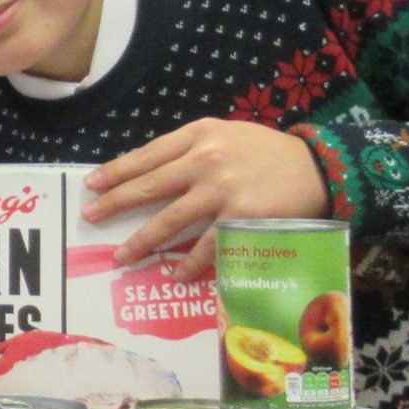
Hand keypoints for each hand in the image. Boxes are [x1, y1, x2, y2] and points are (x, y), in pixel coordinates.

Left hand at [84, 121, 329, 276]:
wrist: (319, 168)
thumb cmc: (267, 153)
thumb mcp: (227, 135)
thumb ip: (191, 149)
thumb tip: (149, 172)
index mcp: (200, 134)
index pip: (147, 155)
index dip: (117, 171)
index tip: (92, 184)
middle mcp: (207, 160)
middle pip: (150, 186)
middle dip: (115, 203)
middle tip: (90, 217)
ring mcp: (223, 191)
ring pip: (171, 220)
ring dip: (142, 242)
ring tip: (122, 256)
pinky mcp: (241, 219)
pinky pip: (206, 246)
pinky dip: (189, 263)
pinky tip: (176, 274)